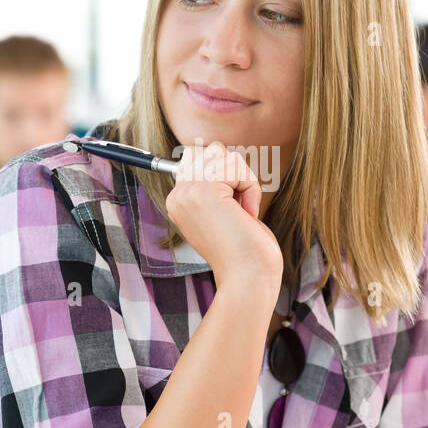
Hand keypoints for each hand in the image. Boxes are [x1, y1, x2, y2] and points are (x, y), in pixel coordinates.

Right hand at [164, 140, 282, 289]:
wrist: (247, 277)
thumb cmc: (245, 249)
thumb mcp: (223, 210)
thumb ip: (215, 184)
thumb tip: (218, 152)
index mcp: (178, 201)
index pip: (198, 158)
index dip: (225, 176)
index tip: (231, 210)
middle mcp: (178, 196)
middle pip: (209, 151)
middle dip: (233, 171)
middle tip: (237, 208)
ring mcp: (188, 192)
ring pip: (221, 153)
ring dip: (242, 179)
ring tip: (241, 211)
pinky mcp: (205, 191)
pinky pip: (236, 166)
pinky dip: (250, 187)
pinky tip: (246, 214)